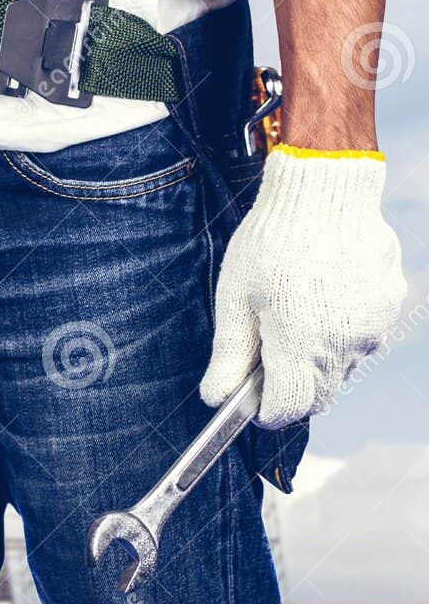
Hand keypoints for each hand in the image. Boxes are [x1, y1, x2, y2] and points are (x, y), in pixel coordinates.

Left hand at [202, 146, 407, 426]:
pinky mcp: (389, 305)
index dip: (267, 411)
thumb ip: (230, 354)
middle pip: (319, 395)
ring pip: (342, 365)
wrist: (324, 193)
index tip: (252, 399)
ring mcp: (372, 327)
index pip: (289, 409)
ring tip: (293, 311)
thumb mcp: (235, 298)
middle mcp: (344, 344)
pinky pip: (362, 334)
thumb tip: (215, 398)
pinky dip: (341, 328)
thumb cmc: (269, 244)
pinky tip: (322, 292)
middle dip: (292, 387)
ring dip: (317, 356)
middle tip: (267, 353)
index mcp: (300, 346)